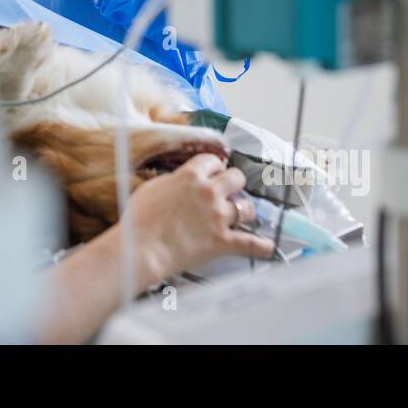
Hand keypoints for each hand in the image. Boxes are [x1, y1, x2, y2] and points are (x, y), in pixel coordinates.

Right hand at [129, 154, 273, 284]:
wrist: (142, 247)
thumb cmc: (139, 219)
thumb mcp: (152, 188)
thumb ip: (173, 181)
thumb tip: (181, 182)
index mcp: (190, 175)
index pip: (213, 161)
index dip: (215, 166)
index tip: (215, 171)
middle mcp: (209, 192)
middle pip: (236, 177)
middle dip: (234, 182)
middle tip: (230, 189)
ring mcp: (218, 216)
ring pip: (246, 206)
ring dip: (244, 210)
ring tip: (241, 214)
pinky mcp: (222, 240)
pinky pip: (249, 243)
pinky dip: (260, 246)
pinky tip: (267, 247)